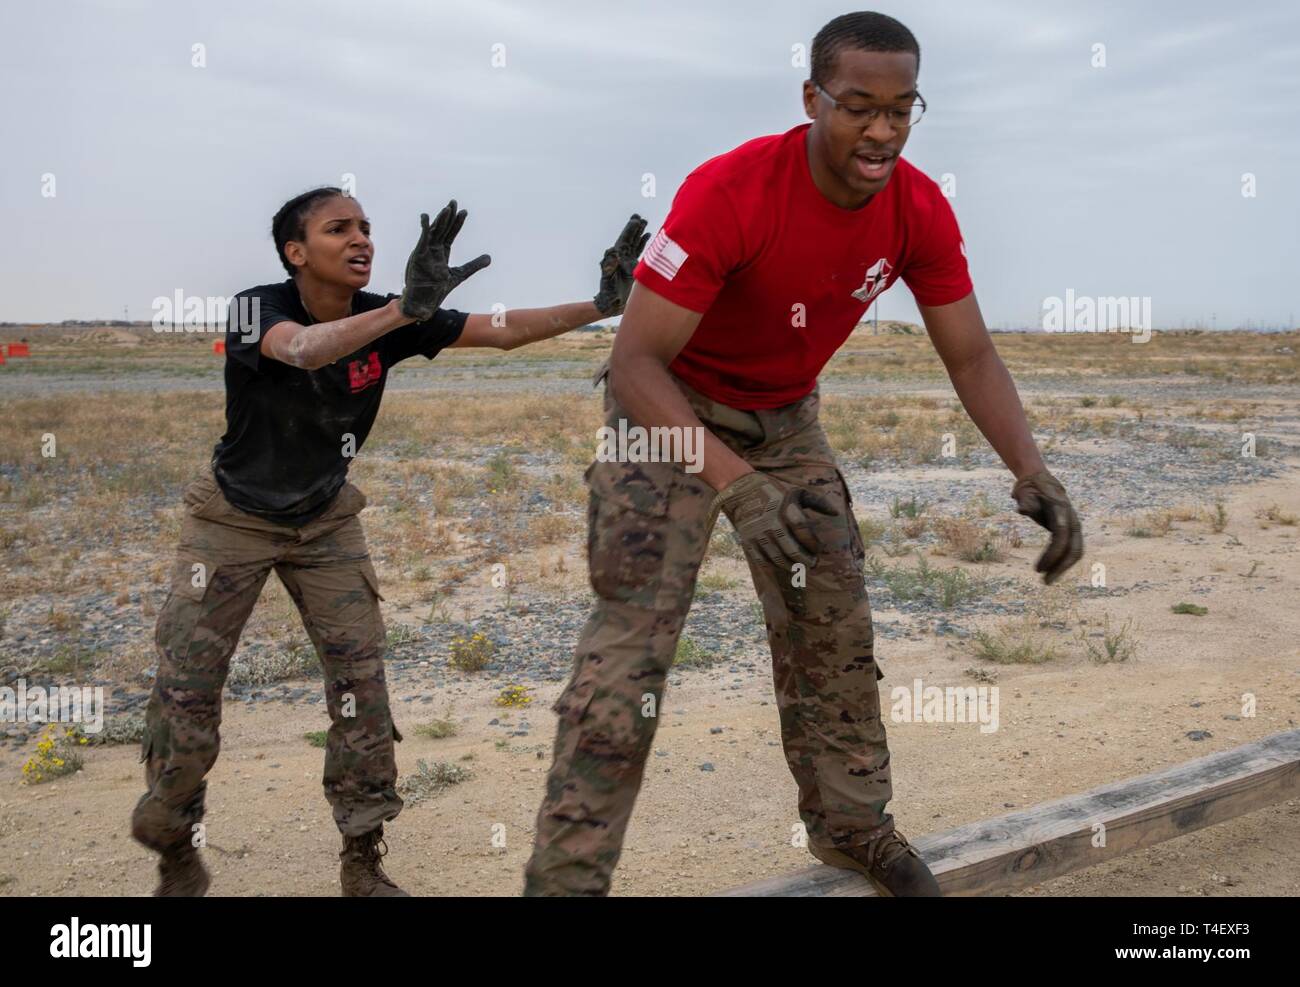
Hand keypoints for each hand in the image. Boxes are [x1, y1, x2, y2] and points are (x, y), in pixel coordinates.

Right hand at [399, 200, 490, 320]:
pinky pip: (421, 241)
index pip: (450, 234)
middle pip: (442, 229)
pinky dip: (424, 229)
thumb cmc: (436, 290)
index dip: (457, 223)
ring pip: (433, 233)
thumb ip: (473, 265)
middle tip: (454, 202)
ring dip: (440, 221)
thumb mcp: (460, 274)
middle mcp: (433, 250)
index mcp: (442, 253)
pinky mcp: (417, 257)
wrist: (422, 303)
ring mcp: (425, 253)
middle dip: (448, 216)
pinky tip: (426, 218)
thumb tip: (489, 258)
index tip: (464, 212)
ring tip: (446, 209)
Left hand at [593, 213, 648, 315]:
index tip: (636, 219)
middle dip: (634, 228)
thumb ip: (609, 265)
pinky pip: (638, 250)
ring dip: (639, 233)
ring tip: (644, 223)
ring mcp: (626, 260)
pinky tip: (647, 236)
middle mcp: (621, 256)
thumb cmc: (609, 291)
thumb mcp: (608, 277)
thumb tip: (612, 251)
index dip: (630, 229)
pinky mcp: (631, 266)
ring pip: (634, 243)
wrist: (612, 302)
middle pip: (629, 238)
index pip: (624, 239)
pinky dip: (642, 242)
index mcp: (616, 257)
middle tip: (640, 217)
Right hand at [715, 471, 836, 569]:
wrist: (742, 491)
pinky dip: (774, 565)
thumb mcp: (798, 493)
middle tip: (813, 564)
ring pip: (778, 558)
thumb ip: (819, 503)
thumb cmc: (775, 493)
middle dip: (805, 560)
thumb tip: (836, 513)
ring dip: (792, 565)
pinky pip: (763, 560)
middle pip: (792, 549)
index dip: (813, 542)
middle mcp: (772, 522)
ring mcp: (759, 533)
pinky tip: (783, 564)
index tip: (819, 549)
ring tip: (800, 566)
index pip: (803, 530)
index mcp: (786, 508)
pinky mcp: (748, 540)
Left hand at [1011, 470, 1082, 583]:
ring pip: (1075, 552)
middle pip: (1073, 548)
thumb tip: (1021, 510)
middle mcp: (1072, 520)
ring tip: (1046, 580)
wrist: (1040, 480)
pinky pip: (1070, 549)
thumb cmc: (1030, 488)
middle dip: (1061, 567)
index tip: (1038, 569)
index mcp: (1062, 510)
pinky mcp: (1069, 531)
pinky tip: (1049, 570)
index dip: (1052, 554)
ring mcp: (1073, 526)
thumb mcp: (1024, 493)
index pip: (1061, 536)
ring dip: (1062, 568)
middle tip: (1045, 582)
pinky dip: (1061, 562)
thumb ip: (1025, 501)